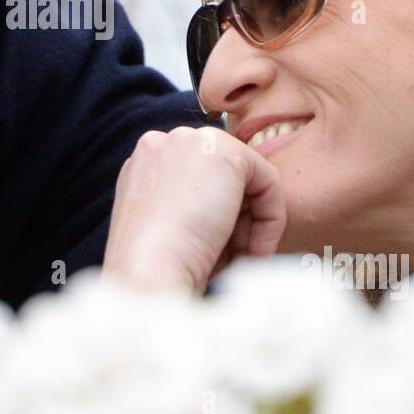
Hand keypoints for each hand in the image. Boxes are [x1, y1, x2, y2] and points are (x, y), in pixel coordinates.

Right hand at [102, 126, 286, 291]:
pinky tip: (255, 251)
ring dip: (251, 225)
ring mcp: (190, 141)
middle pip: (221, 179)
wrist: (148, 273)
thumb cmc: (153, 268)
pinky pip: (268, 182)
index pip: (196, 183)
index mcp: (142, 164)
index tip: (217, 256)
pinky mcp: (224, 151)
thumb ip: (187, 207)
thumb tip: (226, 212)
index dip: (212, 221)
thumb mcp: (164, 231)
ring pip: (245, 181)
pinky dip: (271, 220)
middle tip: (234, 260)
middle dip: (235, 221)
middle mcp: (161, 144)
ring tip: (240, 261)